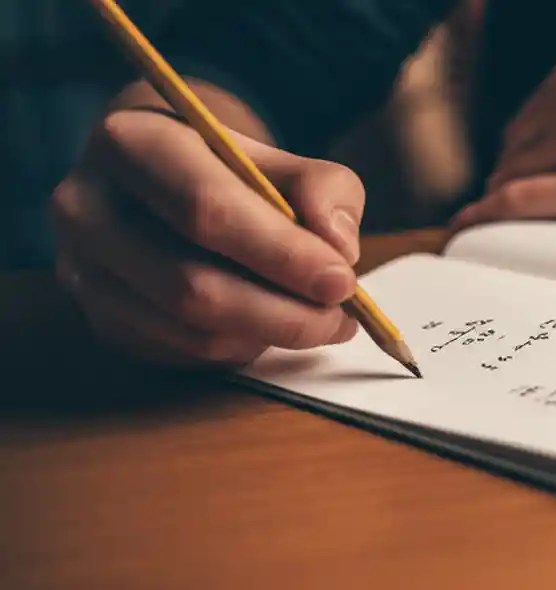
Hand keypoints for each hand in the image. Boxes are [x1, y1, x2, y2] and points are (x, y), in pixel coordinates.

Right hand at [51, 106, 364, 366]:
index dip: (281, 252)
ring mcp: (84, 268)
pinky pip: (180, 352)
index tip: (342, 280)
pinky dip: (240, 347)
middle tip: (340, 316)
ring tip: (320, 322)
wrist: (164, 183)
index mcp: (132, 142)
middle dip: (282, 310)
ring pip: (187, 328)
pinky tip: (273, 327)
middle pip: (191, 283)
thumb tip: (338, 246)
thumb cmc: (231, 171)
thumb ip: (323, 189)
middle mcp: (87, 205)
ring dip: (268, 335)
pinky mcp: (100, 317)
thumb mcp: (281, 160)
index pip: (206, 208)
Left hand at [451, 53, 555, 231]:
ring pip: (511, 177)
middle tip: (514, 216)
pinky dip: (484, 216)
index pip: (523, 121)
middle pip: (512, 151)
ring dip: (502, 204)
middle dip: (508, 182)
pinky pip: (517, 201)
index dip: (515, 158)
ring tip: (502, 233)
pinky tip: (468, 229)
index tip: (508, 181)